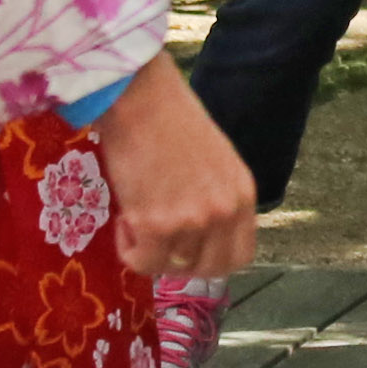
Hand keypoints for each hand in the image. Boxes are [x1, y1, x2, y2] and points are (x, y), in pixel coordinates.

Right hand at [86, 58, 259, 278]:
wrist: (139, 97)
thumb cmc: (168, 118)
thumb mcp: (213, 162)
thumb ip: (215, 199)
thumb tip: (198, 235)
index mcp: (242, 194)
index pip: (240, 256)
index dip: (211, 261)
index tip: (188, 251)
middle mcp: (224, 211)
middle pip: (209, 270)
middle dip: (180, 264)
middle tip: (157, 241)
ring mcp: (193, 220)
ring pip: (170, 267)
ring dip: (150, 250)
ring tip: (135, 216)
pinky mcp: (157, 225)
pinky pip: (142, 261)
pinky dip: (128, 249)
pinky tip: (124, 219)